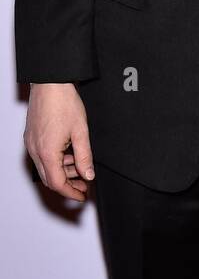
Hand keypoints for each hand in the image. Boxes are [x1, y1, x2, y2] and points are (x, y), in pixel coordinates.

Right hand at [24, 83, 94, 202]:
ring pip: (45, 168)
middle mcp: (35, 150)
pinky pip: (42, 156)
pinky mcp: (31, 137)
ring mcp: (31, 144)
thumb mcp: (81, 132)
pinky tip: (69, 155)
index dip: (71, 193)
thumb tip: (88, 174)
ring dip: (62, 172)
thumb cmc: (64, 102)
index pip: (58, 183)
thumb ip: (84, 156)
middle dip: (67, 185)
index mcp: (47, 152)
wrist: (50, 83)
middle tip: (84, 185)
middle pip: (49, 179)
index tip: (82, 196)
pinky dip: (55, 161)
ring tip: (80, 168)